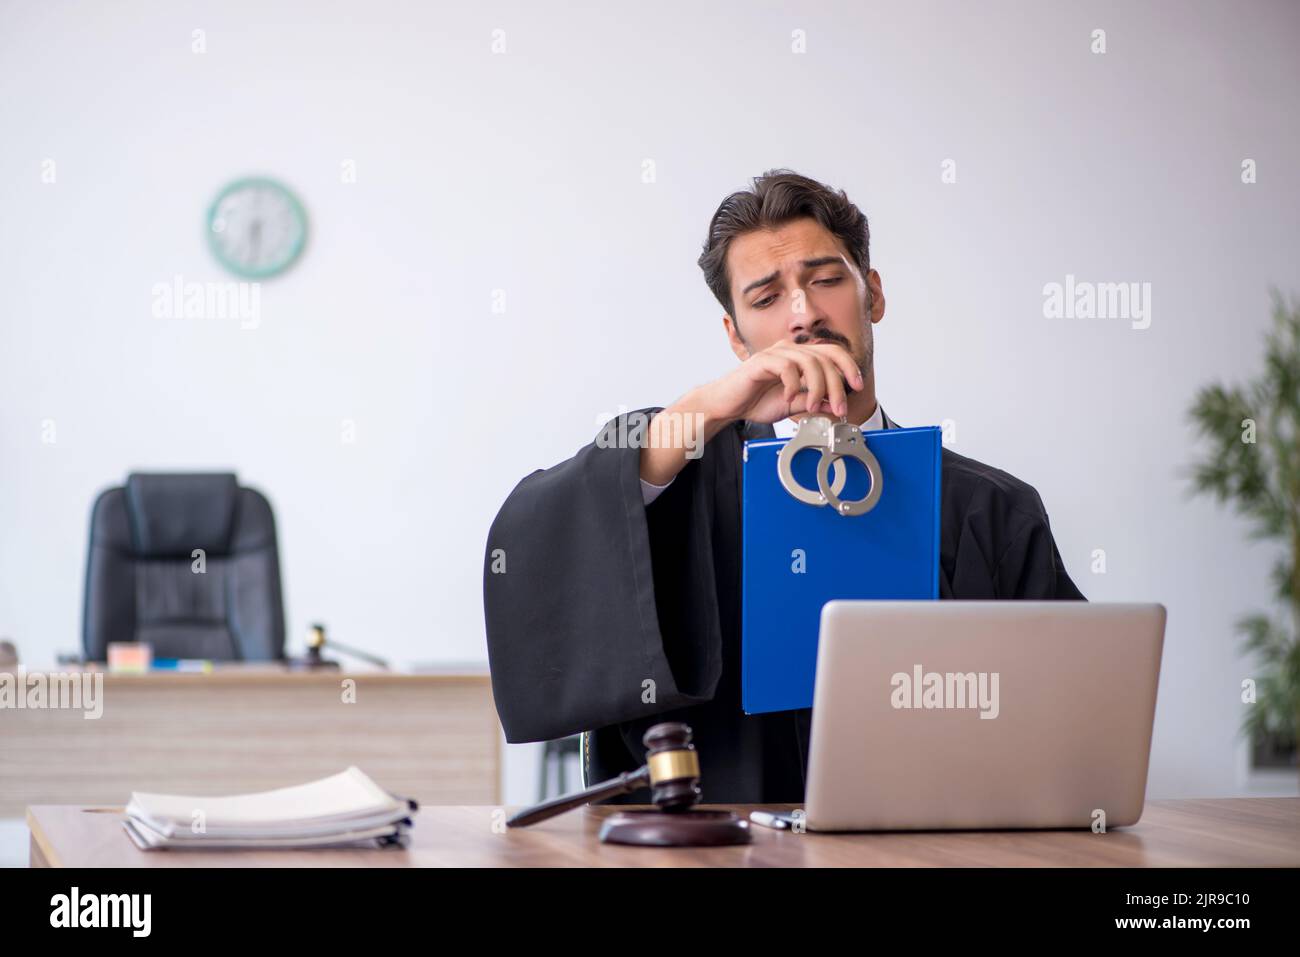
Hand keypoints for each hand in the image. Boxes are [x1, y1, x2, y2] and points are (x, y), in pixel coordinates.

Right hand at [695, 338, 864, 426]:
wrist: (727, 405)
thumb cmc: (755, 402)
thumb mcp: (792, 405)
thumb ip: (813, 402)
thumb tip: (834, 404)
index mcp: (799, 357)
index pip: (832, 352)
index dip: (849, 366)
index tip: (858, 385)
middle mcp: (790, 350)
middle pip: (825, 358)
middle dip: (837, 385)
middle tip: (839, 407)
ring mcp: (776, 353)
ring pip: (810, 362)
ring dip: (817, 387)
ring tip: (811, 406)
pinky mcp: (762, 361)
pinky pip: (787, 368)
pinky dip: (793, 385)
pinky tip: (787, 397)